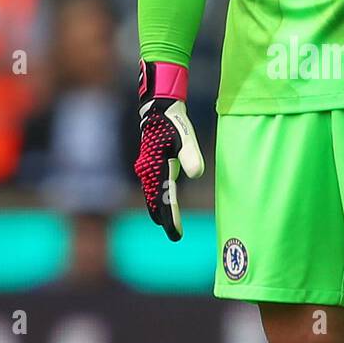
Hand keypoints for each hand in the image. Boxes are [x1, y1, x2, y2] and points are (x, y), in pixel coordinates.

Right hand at [133, 59, 203, 239]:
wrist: (158, 107)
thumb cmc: (173, 122)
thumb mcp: (186, 137)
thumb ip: (191, 155)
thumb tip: (197, 174)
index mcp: (158, 168)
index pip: (165, 200)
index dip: (171, 218)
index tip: (176, 235)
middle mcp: (149, 171)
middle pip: (156, 200)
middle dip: (164, 217)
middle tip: (173, 234)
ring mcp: (147, 167)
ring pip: (152, 193)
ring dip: (159, 207)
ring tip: (165, 222)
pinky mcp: (149, 162)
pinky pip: (152, 184)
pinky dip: (157, 195)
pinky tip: (161, 198)